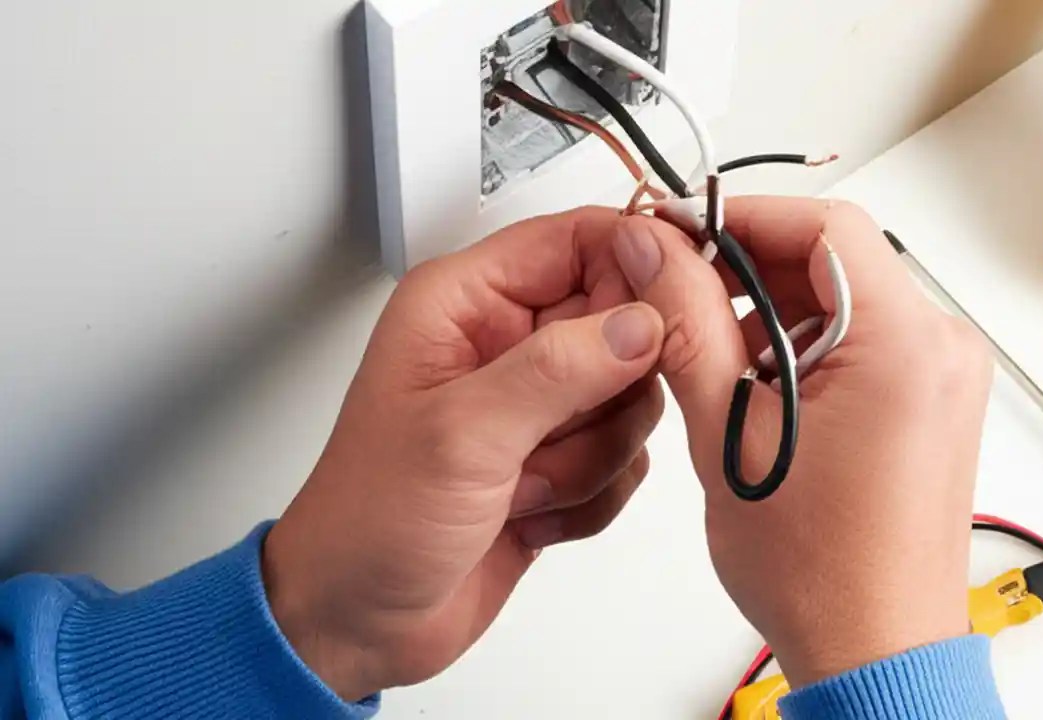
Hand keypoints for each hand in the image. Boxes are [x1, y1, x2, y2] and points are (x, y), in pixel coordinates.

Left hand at [263, 208, 664, 699]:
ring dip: (591, 457)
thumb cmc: (370, 521)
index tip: (667, 314)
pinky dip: (591, 496)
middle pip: (624, 321)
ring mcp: (536, 404)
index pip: (579, 240)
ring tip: (522, 485)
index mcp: (466, 303)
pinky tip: (529, 515)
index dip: (635, 265)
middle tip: (559, 431)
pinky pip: (627, 458)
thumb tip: (642, 320)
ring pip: (633, 398)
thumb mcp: (462, 435)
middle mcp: (506, 343)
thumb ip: (559, 368)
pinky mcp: (560, 458)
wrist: (360, 622)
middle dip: (605, 393)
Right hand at [613, 197, 992, 686]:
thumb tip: (657, 249)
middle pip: (834, 257)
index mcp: (905, 345)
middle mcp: (941, 351)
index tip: (683, 232)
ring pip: (843, 300)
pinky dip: (802, 347)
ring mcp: (942, 379)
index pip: (824, 223)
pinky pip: (861, 341)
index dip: (742, 216)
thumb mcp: (730, 434)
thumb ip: (687, 325)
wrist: (875, 649)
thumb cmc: (824, 572)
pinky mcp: (929, 403)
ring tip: (714, 365)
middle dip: (748, 269)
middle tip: (680, 295)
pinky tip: (756, 390)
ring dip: (770, 312)